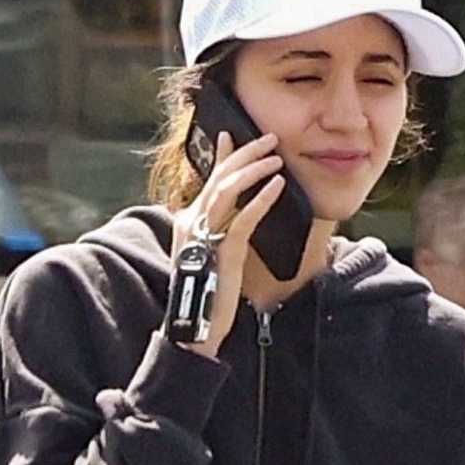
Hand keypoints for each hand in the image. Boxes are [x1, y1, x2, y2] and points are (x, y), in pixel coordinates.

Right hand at [168, 129, 285, 358]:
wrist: (195, 329)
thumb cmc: (205, 297)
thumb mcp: (208, 258)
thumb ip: (214, 234)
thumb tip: (229, 219)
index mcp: (187, 222)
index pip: (207, 179)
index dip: (222, 155)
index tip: (234, 134)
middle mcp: (192, 222)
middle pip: (219, 176)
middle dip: (245, 153)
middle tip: (269, 139)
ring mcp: (205, 236)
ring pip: (227, 190)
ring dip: (253, 169)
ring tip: (275, 157)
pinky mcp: (222, 252)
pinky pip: (242, 218)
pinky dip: (261, 199)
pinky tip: (277, 186)